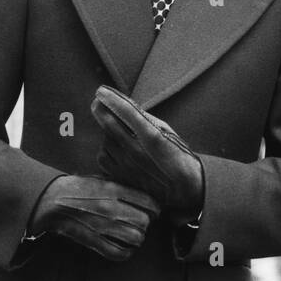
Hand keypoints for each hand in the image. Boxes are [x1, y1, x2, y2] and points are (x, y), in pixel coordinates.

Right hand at [29, 175, 159, 260]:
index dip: (155, 209)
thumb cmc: (75, 188)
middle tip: (141, 224)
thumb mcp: (100, 178)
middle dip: (146, 224)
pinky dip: (126, 253)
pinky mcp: (92, 240)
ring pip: (135, 238)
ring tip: (135, 236)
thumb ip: (120, 185)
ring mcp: (102, 226)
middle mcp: (111, 208)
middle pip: (144, 222)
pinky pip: (117, 253)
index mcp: (114, 190)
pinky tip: (126, 250)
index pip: (149, 202)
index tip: (153, 211)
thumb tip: (140, 194)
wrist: (50, 200)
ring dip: (138, 238)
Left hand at [91, 86, 203, 222]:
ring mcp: (126, 165)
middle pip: (109, 125)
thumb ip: (146, 120)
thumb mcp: (168, 133)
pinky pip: (103, 157)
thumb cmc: (177, 156)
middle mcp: (136, 151)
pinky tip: (115, 149)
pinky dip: (106, 150)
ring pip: (105, 140)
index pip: (126, 112)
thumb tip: (124, 107)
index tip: (101, 91)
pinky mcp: (120, 177)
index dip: (112, 99)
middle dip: (102, 111)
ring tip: (117, 132)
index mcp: (152, 137)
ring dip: (107, 132)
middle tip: (98, 102)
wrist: (182, 189)